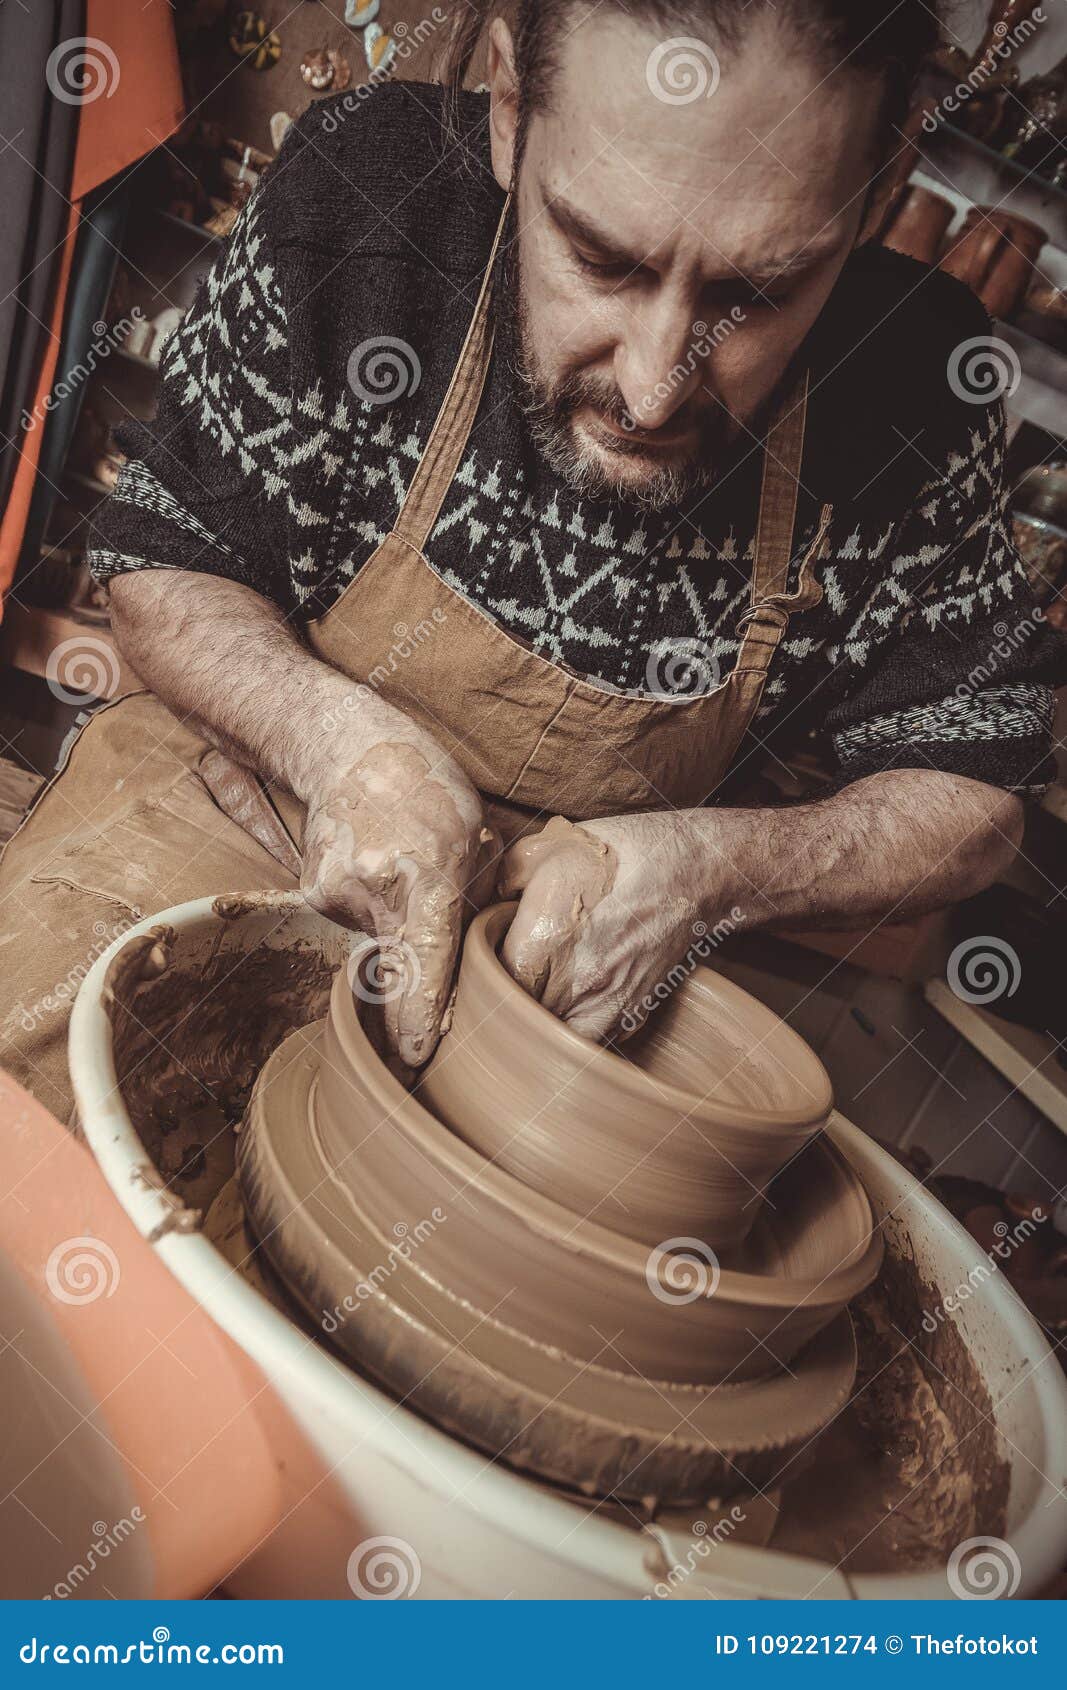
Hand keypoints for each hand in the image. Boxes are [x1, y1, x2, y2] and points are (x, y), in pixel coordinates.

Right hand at [302, 733, 498, 1065]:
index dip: (420, 1020)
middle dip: (407, 994)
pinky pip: (352, 926)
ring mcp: (340, 893)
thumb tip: (481, 970)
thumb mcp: (475, 842)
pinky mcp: (315, 894)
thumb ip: (474, 907)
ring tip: (399, 880)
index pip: (426, 967)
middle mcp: (379, 891)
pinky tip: (373, 872)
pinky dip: (367, 912)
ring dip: (390, 933)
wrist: (350, 747)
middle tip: (417, 1028)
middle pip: (398, 969)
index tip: (416, 1059)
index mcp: (430, 878)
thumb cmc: (429, 790)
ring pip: (375, 946)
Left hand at [499, 812, 736, 1042]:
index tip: (489, 958)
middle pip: (518, 1016)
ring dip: (540, 1024)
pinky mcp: (632, 1013)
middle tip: (508, 979)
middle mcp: (575, 980)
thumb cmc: (623, 853)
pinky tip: (572, 1007)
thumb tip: (487, 900)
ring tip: (537, 998)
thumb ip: (506, 877)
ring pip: (553, 1041)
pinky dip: (575, 1034)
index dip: (483, 971)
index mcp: (546, 938)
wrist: (693, 869)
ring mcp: (607, 1002)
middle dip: (507, 999)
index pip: (492, 979)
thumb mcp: (550, 845)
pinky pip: (590, 1044)